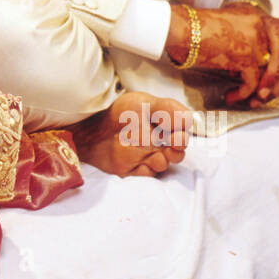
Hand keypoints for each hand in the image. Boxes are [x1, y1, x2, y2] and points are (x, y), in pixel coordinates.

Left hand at [71, 93, 191, 177]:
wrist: (90, 128)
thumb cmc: (118, 112)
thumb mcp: (142, 102)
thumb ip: (167, 108)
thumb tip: (188, 119)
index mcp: (162, 124)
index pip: (182, 130)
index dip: (182, 131)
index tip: (176, 129)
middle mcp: (157, 141)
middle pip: (178, 151)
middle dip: (178, 149)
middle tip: (171, 143)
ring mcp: (146, 156)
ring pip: (164, 164)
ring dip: (162, 159)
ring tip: (152, 152)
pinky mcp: (134, 169)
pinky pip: (147, 175)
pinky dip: (145, 171)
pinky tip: (137, 163)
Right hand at [167, 4, 278, 106]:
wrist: (178, 28)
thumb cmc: (195, 33)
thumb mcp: (229, 30)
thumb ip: (249, 43)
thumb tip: (260, 70)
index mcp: (258, 16)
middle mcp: (261, 24)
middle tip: (271, 94)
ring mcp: (254, 38)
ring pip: (276, 71)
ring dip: (268, 91)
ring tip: (255, 100)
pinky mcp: (244, 54)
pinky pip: (253, 83)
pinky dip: (243, 95)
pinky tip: (232, 97)